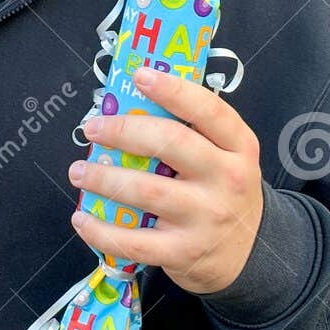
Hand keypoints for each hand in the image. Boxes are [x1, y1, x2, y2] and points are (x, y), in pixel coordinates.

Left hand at [67, 65, 263, 295]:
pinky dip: (101, 230)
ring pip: (146, 190)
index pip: (209, 110)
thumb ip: (193, 133)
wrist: (250, 254)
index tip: (139, 75)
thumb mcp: (227, 158)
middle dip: (123, 131)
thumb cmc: (223, 193)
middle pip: (171, 143)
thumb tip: (132, 103)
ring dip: (103, 179)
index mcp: (239, 147)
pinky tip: (82, 218)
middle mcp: (227, 179)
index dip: (173, 90)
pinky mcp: (184, 252)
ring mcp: (205, 217)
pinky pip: (134, 241)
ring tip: (78, 171)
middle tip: (92, 128)